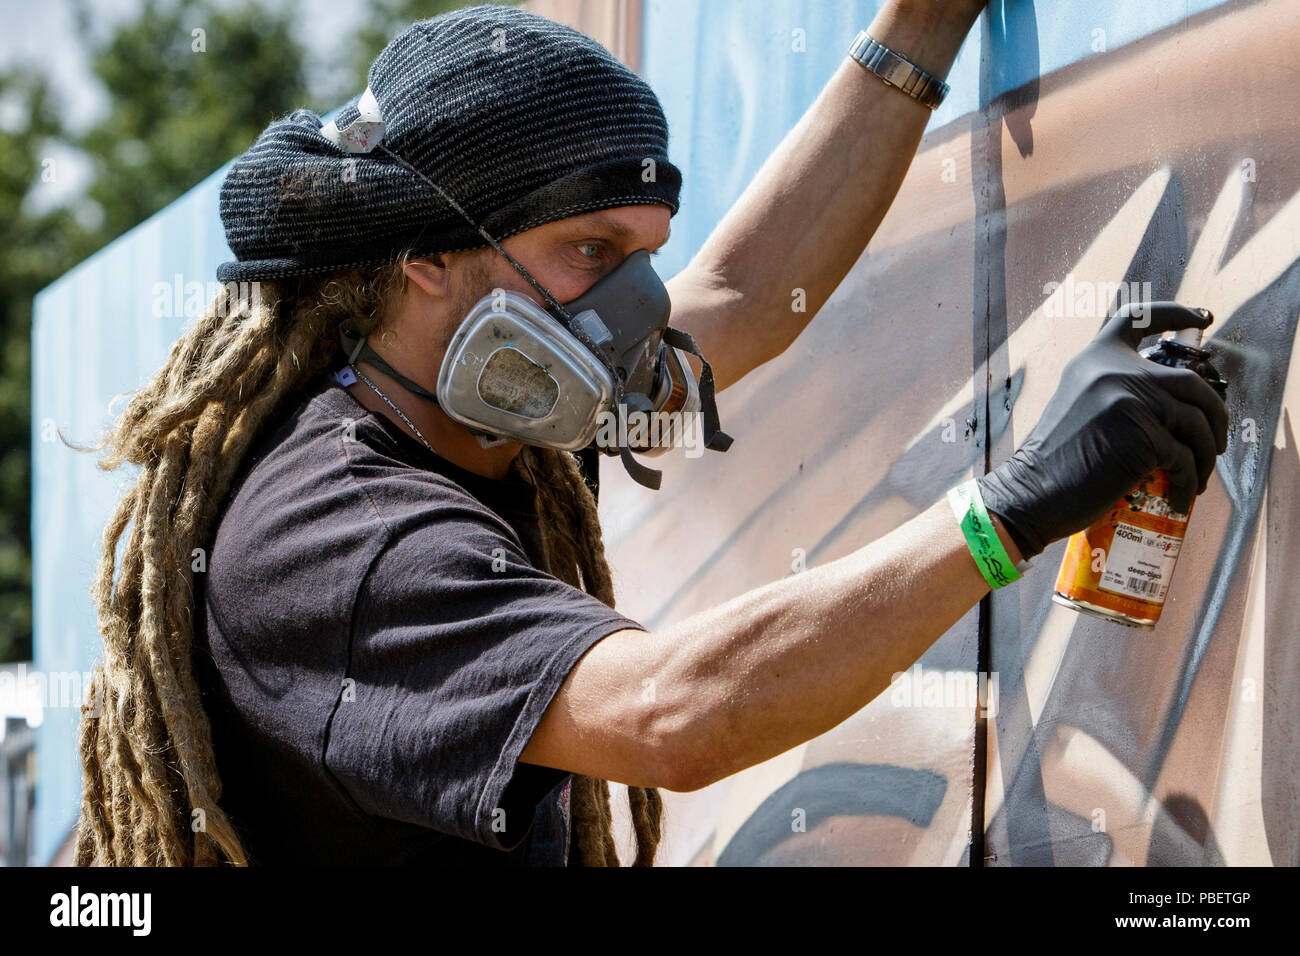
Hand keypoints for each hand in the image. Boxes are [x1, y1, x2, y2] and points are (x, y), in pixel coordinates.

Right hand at [976, 302, 1229, 558]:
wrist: (1031, 492)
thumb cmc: (1056, 461)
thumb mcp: (1080, 405)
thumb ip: (1113, 391)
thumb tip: (1167, 403)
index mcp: (1095, 358)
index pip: (1138, 318)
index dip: (1175, 313)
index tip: (1203, 318)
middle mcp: (1114, 371)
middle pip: (1191, 381)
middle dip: (1215, 414)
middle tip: (1214, 441)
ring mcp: (1130, 400)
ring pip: (1197, 421)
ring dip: (1206, 453)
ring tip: (1200, 475)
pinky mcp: (1144, 436)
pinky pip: (1185, 456)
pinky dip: (1191, 479)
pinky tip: (1184, 494)